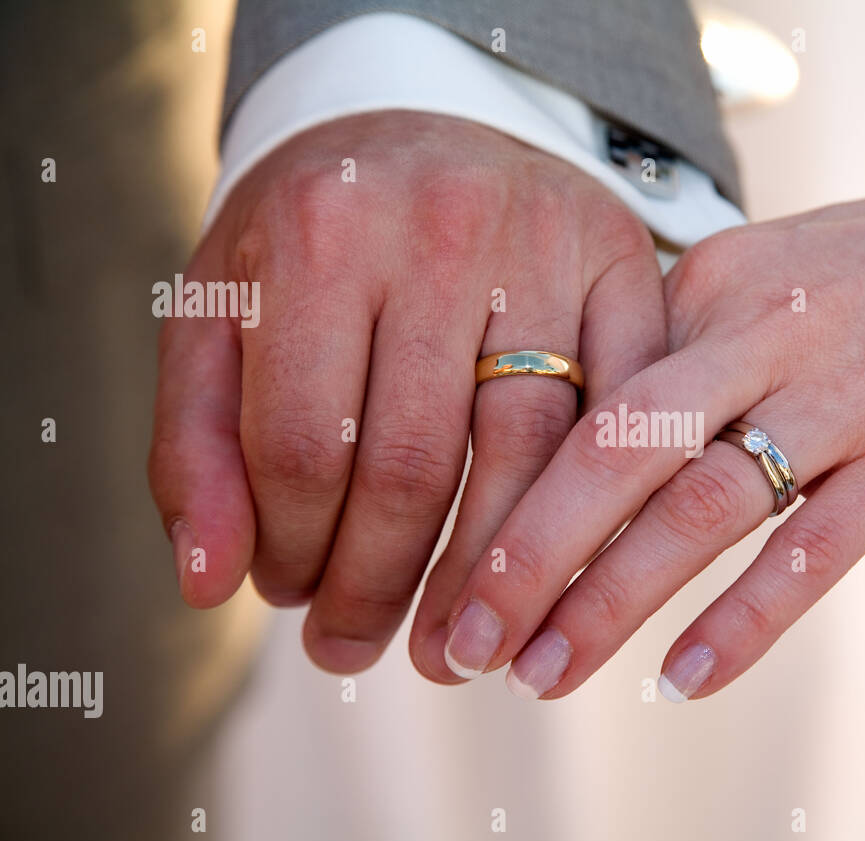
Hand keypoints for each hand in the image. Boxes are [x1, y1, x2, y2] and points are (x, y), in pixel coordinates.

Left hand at [148, 110, 663, 675]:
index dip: (292, 552)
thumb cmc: (312, 239)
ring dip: (490, 581)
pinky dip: (592, 511)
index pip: (304, 446)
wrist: (424, 126)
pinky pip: (623, 417)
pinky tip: (553, 575)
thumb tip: (212, 585)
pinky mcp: (627, 265)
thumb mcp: (218, 315)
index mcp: (320, 235)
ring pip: (530, 458)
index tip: (288, 601)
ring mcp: (549, 246)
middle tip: (358, 649)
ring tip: (451, 648)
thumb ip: (195, 446)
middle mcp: (442, 229)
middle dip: (380, 588)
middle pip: (414, 466)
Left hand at [424, 44, 864, 699]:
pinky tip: (685, 680)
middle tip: (462, 640)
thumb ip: (710, 352)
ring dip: (607, 599)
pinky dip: (742, 619)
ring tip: (543, 675)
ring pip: (696, 505)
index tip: (459, 563)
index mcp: (718, 282)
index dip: (507, 487)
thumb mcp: (793, 278)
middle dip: (521, 553)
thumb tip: (623, 453)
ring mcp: (845, 391)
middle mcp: (762, 329)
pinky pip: (814, 548)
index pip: (583, 394)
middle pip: (610, 449)